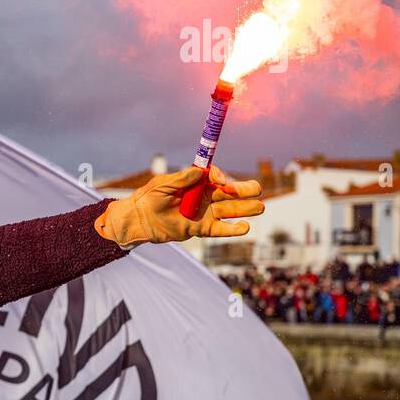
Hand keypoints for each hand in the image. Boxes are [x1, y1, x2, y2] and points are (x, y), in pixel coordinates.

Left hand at [94, 164, 263, 249]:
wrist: (139, 220)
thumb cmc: (149, 198)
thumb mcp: (163, 184)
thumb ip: (182, 178)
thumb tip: (199, 170)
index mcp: (197, 183)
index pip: (216, 178)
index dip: (221, 178)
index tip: (221, 180)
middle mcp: (204, 197)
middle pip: (229, 193)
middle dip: (243, 191)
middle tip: (257, 189)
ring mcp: (204, 213)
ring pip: (229, 210)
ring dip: (245, 209)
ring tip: (259, 208)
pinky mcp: (201, 228)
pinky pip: (220, 229)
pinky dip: (232, 229)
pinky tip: (245, 227)